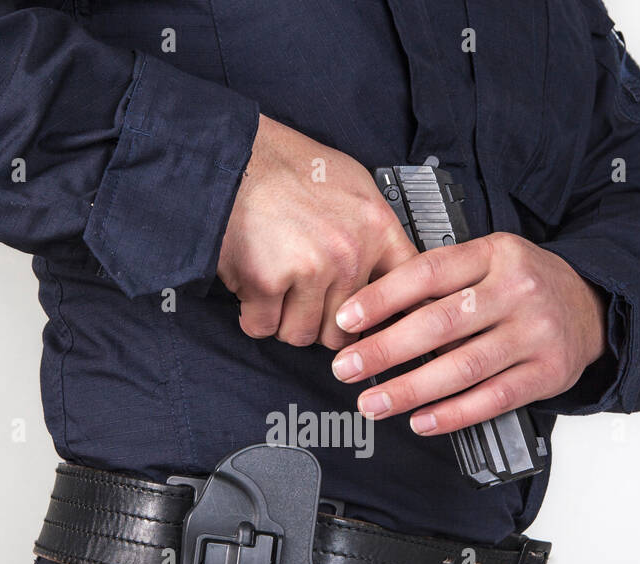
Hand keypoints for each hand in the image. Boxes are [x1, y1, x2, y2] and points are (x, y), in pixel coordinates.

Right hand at [217, 115, 417, 349]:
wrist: (236, 153)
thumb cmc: (290, 168)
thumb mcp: (354, 186)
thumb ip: (373, 233)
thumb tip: (389, 274)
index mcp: (376, 230)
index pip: (403, 296)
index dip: (386, 319)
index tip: (373, 328)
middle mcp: (349, 253)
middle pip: (343, 330)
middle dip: (320, 324)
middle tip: (304, 305)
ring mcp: (309, 269)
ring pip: (301, 335)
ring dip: (284, 322)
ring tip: (276, 294)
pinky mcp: (266, 281)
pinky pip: (262, 327)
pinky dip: (253, 317)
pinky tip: (252, 293)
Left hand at [329, 232, 608, 433]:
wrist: (592, 306)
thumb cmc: (523, 285)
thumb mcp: (487, 261)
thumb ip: (441, 281)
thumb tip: (375, 316)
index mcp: (495, 254)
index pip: (429, 272)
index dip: (383, 297)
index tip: (347, 318)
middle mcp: (517, 291)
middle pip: (441, 323)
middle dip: (385, 349)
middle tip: (347, 367)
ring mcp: (536, 333)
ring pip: (463, 367)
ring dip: (410, 390)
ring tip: (373, 402)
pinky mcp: (548, 372)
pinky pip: (493, 399)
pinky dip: (452, 414)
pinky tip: (420, 420)